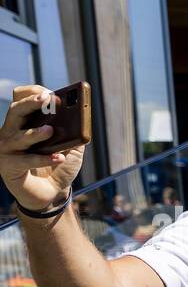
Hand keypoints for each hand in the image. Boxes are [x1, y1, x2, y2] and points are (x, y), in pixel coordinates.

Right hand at [0, 86, 83, 208]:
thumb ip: (75, 133)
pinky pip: (27, 160)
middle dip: (32, 103)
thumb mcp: (71, 147)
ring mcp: (7, 149)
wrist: (50, 194)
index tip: (51, 94)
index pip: (20, 99)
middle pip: (16, 110)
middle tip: (49, 99)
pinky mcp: (8, 166)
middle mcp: (11, 132)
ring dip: (36, 132)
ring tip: (51, 130)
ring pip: (19, 136)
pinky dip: (44, 159)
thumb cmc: (58, 166)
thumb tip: (81, 119)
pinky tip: (59, 157)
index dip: (33, 93)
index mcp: (24, 122)